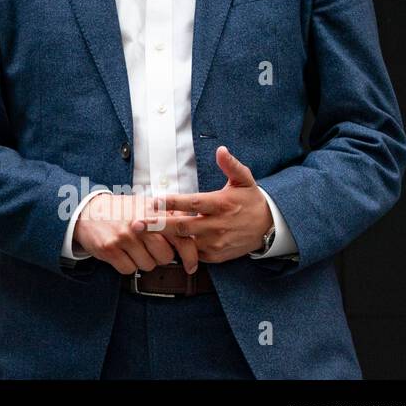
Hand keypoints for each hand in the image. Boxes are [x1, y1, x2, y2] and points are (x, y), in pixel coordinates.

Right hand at [74, 192, 199, 273]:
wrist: (87, 210)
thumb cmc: (121, 211)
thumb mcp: (145, 206)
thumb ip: (168, 217)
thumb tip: (192, 235)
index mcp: (153, 212)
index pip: (181, 237)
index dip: (190, 255)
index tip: (191, 267)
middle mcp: (140, 224)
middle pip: (165, 257)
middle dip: (160, 258)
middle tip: (149, 249)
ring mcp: (124, 236)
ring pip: (147, 266)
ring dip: (142, 262)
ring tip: (132, 248)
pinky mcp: (109, 248)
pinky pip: (129, 270)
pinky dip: (126, 265)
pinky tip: (121, 252)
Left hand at [130, 146, 273, 263]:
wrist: (269, 227)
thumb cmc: (251, 200)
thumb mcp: (245, 180)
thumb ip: (231, 165)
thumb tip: (221, 150)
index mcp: (222, 204)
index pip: (193, 203)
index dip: (173, 203)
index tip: (155, 200)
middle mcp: (218, 225)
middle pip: (184, 226)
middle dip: (158, 225)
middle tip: (137, 223)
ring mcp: (216, 243)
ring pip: (185, 242)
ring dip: (165, 238)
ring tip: (142, 233)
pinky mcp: (216, 255)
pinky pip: (192, 253)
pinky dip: (178, 248)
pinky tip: (161, 241)